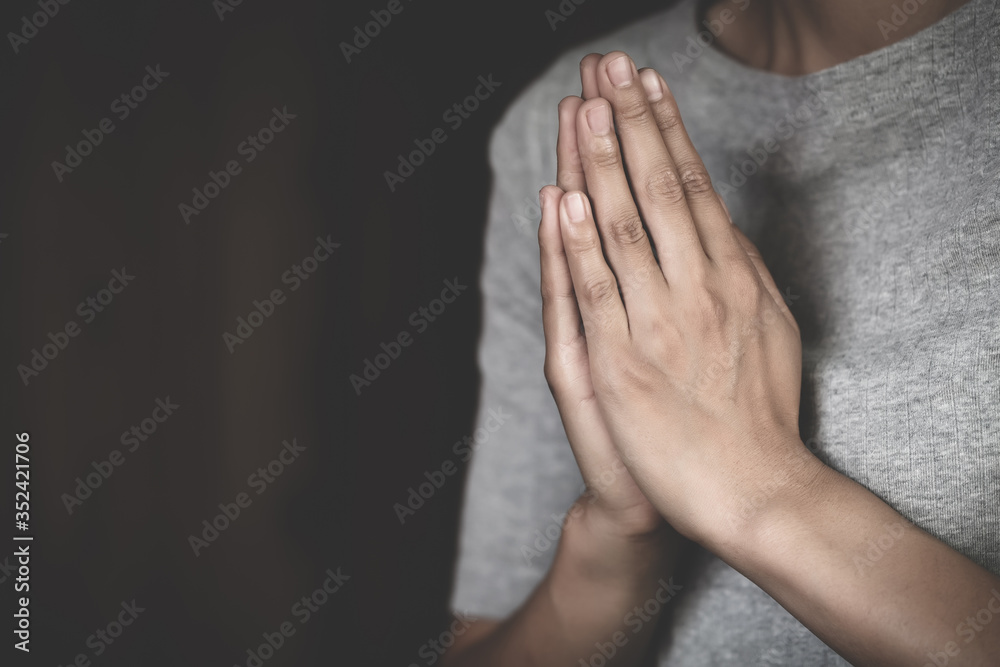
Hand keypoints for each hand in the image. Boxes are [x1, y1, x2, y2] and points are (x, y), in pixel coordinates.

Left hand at [546, 52, 822, 547]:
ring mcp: (655, 322)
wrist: (747, 488)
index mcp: (733, 274)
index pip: (692, 185)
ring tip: (583, 106)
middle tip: (610, 67)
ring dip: (598, 164)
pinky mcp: (619, 363)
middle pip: (655, 191)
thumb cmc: (757, 410)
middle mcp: (695, 288)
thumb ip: (746, 272)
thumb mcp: (771, 328)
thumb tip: (728, 222)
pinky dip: (577, 244)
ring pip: (621, 229)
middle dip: (629, 123)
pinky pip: (595, 293)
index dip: (666, 130)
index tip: (648, 84)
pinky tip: (564, 198)